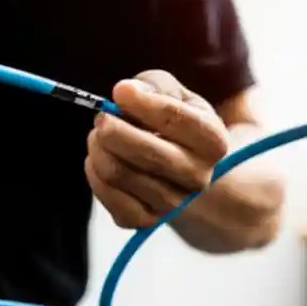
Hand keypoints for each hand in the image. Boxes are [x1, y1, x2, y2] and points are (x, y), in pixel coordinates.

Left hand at [86, 70, 230, 228]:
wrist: (183, 171)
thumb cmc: (176, 126)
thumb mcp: (176, 95)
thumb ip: (155, 85)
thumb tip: (127, 92)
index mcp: (212, 141)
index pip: (174, 119)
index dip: (141, 103)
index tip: (120, 91)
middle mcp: (197, 177)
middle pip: (142, 152)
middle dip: (111, 128)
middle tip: (102, 116)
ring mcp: (172, 203)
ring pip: (117, 172)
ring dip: (98, 147)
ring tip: (101, 135)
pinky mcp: (145, 220)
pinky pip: (106, 194)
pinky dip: (94, 171)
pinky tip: (101, 158)